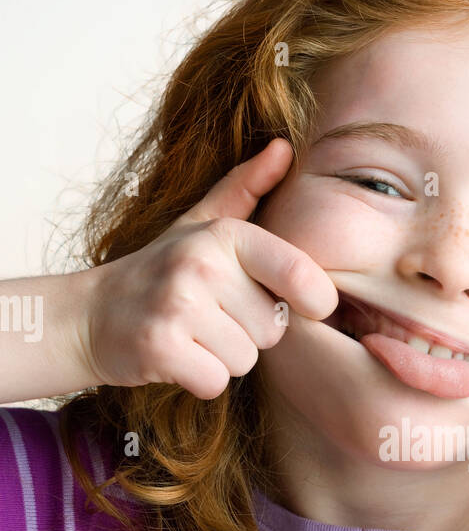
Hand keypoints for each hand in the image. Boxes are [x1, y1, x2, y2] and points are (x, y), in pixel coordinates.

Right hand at [80, 138, 338, 398]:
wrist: (91, 314)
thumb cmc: (160, 271)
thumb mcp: (200, 223)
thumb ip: (245, 189)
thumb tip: (284, 148)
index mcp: (224, 233)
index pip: (299, 274)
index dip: (314, 300)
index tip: (308, 306)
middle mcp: (202, 263)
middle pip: (272, 329)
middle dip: (249, 333)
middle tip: (212, 317)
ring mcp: (178, 304)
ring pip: (245, 360)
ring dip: (223, 358)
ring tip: (193, 335)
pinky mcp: (161, 346)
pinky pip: (216, 382)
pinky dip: (200, 379)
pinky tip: (178, 356)